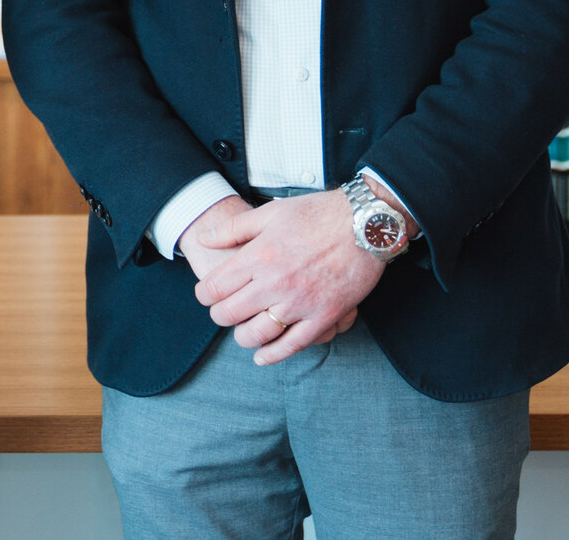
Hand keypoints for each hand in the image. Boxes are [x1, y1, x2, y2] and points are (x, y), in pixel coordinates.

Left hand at [188, 194, 385, 365]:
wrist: (364, 223)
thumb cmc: (318, 214)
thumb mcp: (271, 212)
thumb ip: (234, 228)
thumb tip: (204, 239)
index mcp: (258, 256)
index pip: (215, 288)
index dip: (204, 294)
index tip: (207, 294)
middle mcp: (275, 283)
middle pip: (230, 314)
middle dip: (220, 315)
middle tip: (223, 312)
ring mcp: (300, 303)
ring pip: (256, 334)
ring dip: (242, 337)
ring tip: (242, 333)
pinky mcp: (324, 316)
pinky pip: (293, 345)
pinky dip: (273, 355)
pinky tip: (262, 356)